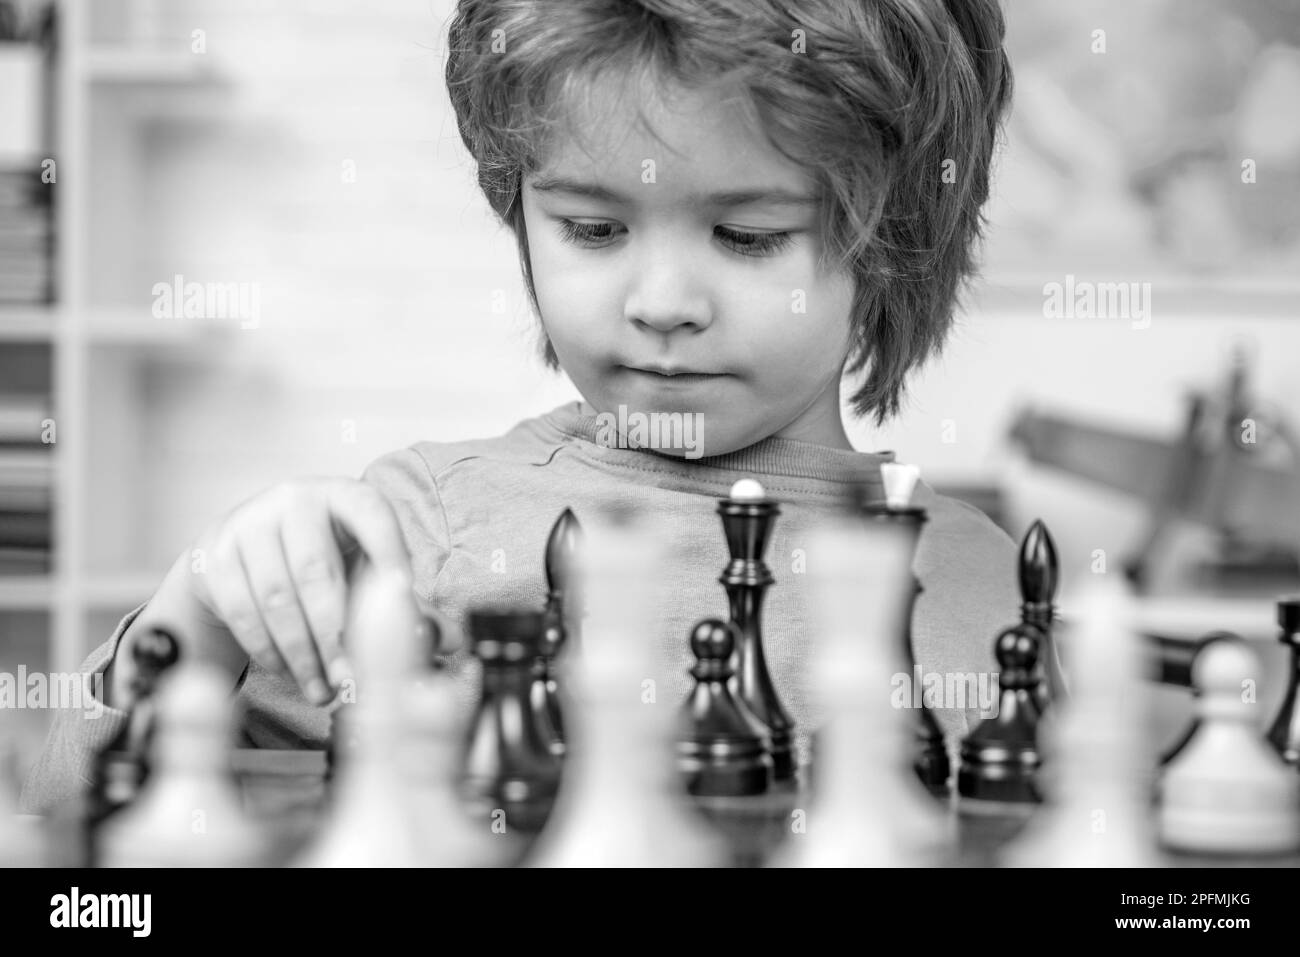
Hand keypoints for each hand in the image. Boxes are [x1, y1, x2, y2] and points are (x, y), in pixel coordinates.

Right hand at [110, 477, 451, 708]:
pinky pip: (244, 612)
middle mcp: (294, 500)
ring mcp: (249, 524)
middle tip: (353, 680)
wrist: (240, 557)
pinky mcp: (215, 555)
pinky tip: (289, 674)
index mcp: (343, 497)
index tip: (403, 599)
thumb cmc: (322, 563)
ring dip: (303, 655)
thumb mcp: (362, 569)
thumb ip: (403, 603)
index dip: (389, 554)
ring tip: (324, 691)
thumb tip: (451, 639)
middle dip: (337, 635)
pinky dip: (268, 651)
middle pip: (317, 572)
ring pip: (278, 599)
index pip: (372, 515)